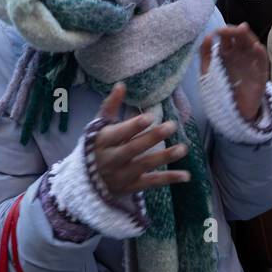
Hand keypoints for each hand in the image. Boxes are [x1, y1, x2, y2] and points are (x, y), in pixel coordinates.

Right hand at [92, 83, 190, 197]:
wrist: (85, 183)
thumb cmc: (96, 147)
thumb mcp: (99, 127)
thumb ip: (111, 107)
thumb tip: (121, 85)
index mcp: (103, 141)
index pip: (118, 133)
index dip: (134, 126)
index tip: (151, 116)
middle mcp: (112, 159)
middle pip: (133, 148)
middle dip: (153, 137)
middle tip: (172, 125)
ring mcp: (122, 174)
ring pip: (144, 165)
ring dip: (164, 157)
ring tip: (183, 148)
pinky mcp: (131, 187)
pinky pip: (152, 182)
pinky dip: (169, 179)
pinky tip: (186, 175)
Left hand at [200, 23, 267, 121]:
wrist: (232, 113)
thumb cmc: (220, 91)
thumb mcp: (207, 72)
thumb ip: (205, 54)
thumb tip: (207, 35)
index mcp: (228, 54)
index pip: (228, 38)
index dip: (224, 32)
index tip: (217, 31)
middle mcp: (240, 56)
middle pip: (241, 39)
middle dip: (236, 31)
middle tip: (229, 29)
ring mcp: (251, 64)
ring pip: (252, 46)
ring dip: (248, 37)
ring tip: (242, 30)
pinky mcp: (260, 75)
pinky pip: (262, 62)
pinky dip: (260, 53)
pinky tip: (256, 46)